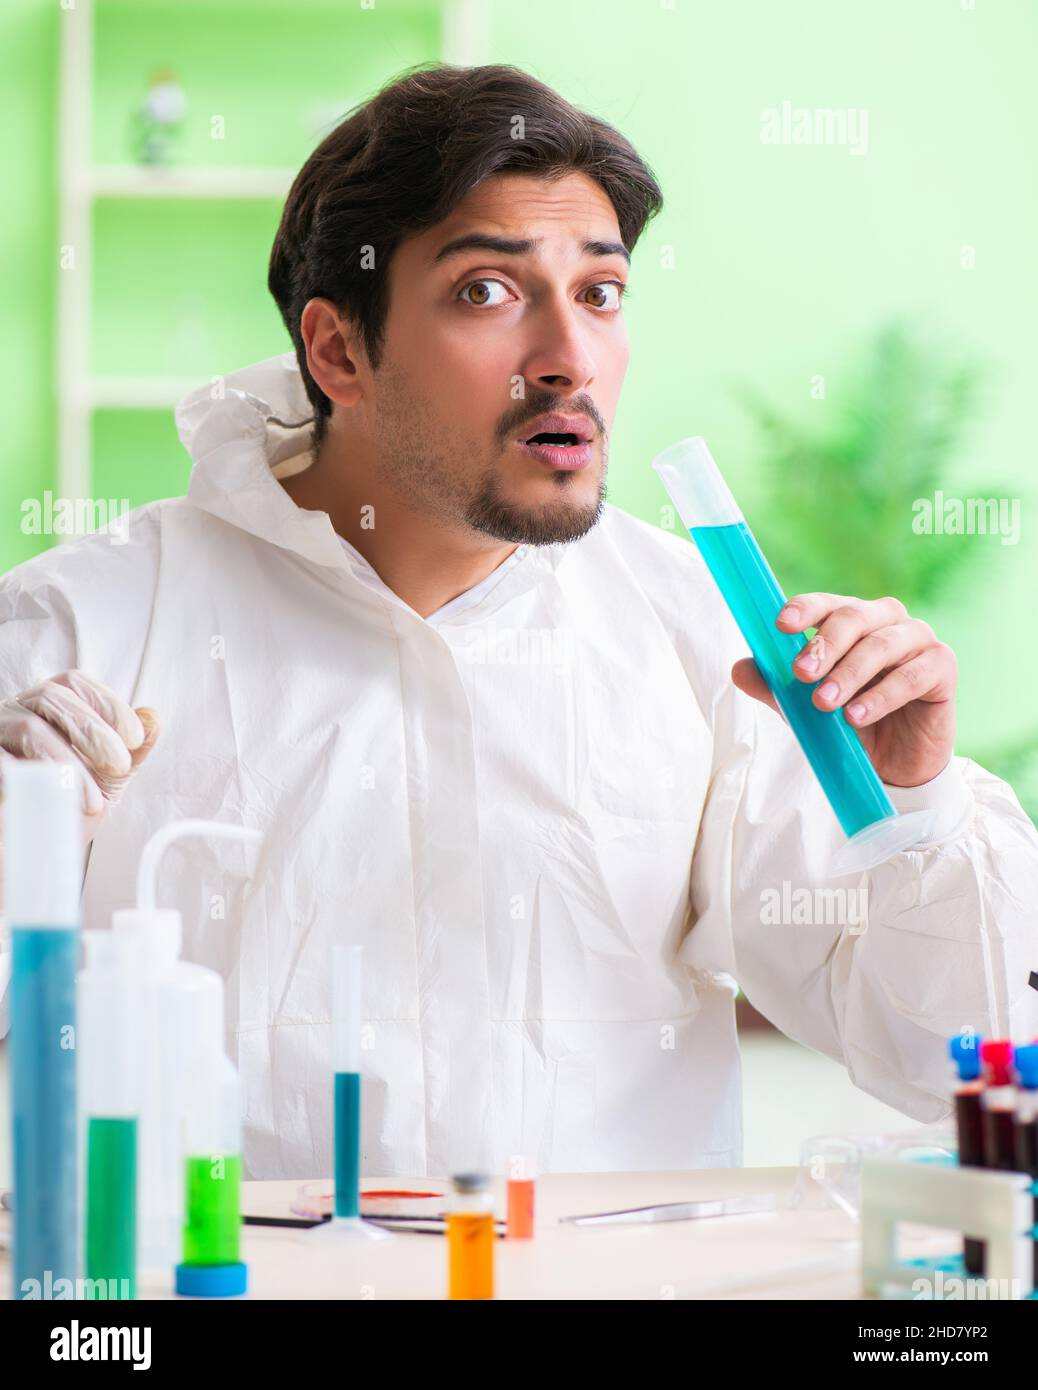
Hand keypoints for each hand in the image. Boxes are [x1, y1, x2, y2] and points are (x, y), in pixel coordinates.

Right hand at [0, 670, 159, 841]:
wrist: (35, 854)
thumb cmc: (67, 811)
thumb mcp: (107, 781)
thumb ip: (132, 752)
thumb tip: (153, 718)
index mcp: (46, 709)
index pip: (74, 684)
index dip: (108, 704)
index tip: (135, 738)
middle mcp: (15, 714)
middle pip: (52, 696)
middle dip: (93, 730)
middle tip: (119, 765)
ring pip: (29, 727)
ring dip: (69, 760)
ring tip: (92, 799)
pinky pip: (3, 763)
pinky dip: (34, 780)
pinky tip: (55, 801)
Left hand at [730, 593, 957, 787]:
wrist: (896, 764)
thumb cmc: (852, 722)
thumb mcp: (806, 708)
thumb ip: (776, 687)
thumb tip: (739, 669)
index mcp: (854, 619)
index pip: (828, 603)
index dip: (805, 608)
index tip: (781, 625)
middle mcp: (887, 621)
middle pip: (855, 617)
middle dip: (825, 644)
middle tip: (801, 673)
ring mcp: (919, 640)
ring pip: (882, 645)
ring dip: (849, 674)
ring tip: (824, 703)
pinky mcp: (942, 668)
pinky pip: (912, 676)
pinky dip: (881, 696)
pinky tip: (857, 716)